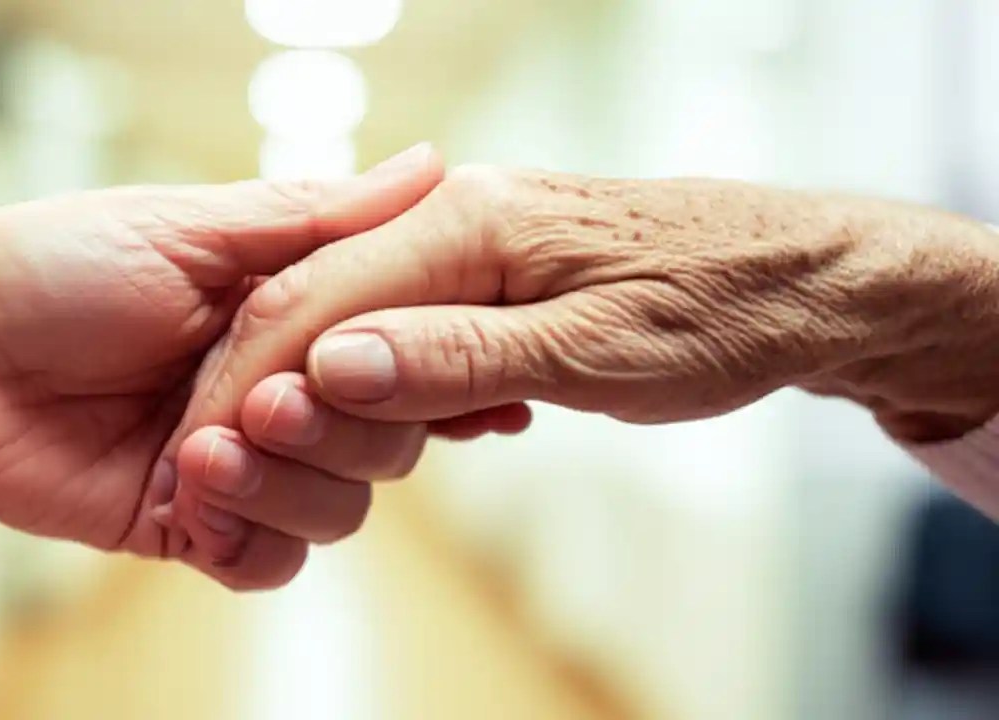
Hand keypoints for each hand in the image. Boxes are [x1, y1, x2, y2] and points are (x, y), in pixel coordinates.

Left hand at [0, 145, 443, 576]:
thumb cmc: (54, 267)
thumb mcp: (193, 227)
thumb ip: (317, 217)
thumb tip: (429, 169)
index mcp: (290, 316)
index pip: (400, 351)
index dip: (428, 363)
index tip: (442, 369)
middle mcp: (276, 392)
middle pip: (385, 441)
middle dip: (341, 427)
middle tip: (268, 398)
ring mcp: (240, 465)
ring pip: (339, 510)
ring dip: (287, 484)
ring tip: (204, 446)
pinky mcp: (192, 526)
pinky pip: (267, 564)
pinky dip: (246, 537)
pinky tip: (191, 495)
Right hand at [163, 166, 998, 544]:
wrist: (800, 277)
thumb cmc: (716, 306)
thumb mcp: (593, 351)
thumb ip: (459, 357)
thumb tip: (337, 370)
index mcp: (468, 221)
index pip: (319, 300)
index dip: (256, 382)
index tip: (210, 453)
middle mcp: (456, 218)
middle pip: (319, 304)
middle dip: (265, 392)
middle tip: (221, 475)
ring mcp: (472, 243)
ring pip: (356, 319)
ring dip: (317, 396)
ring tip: (283, 465)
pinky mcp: (492, 275)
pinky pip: (407, 327)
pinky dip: (379, 385)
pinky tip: (379, 431)